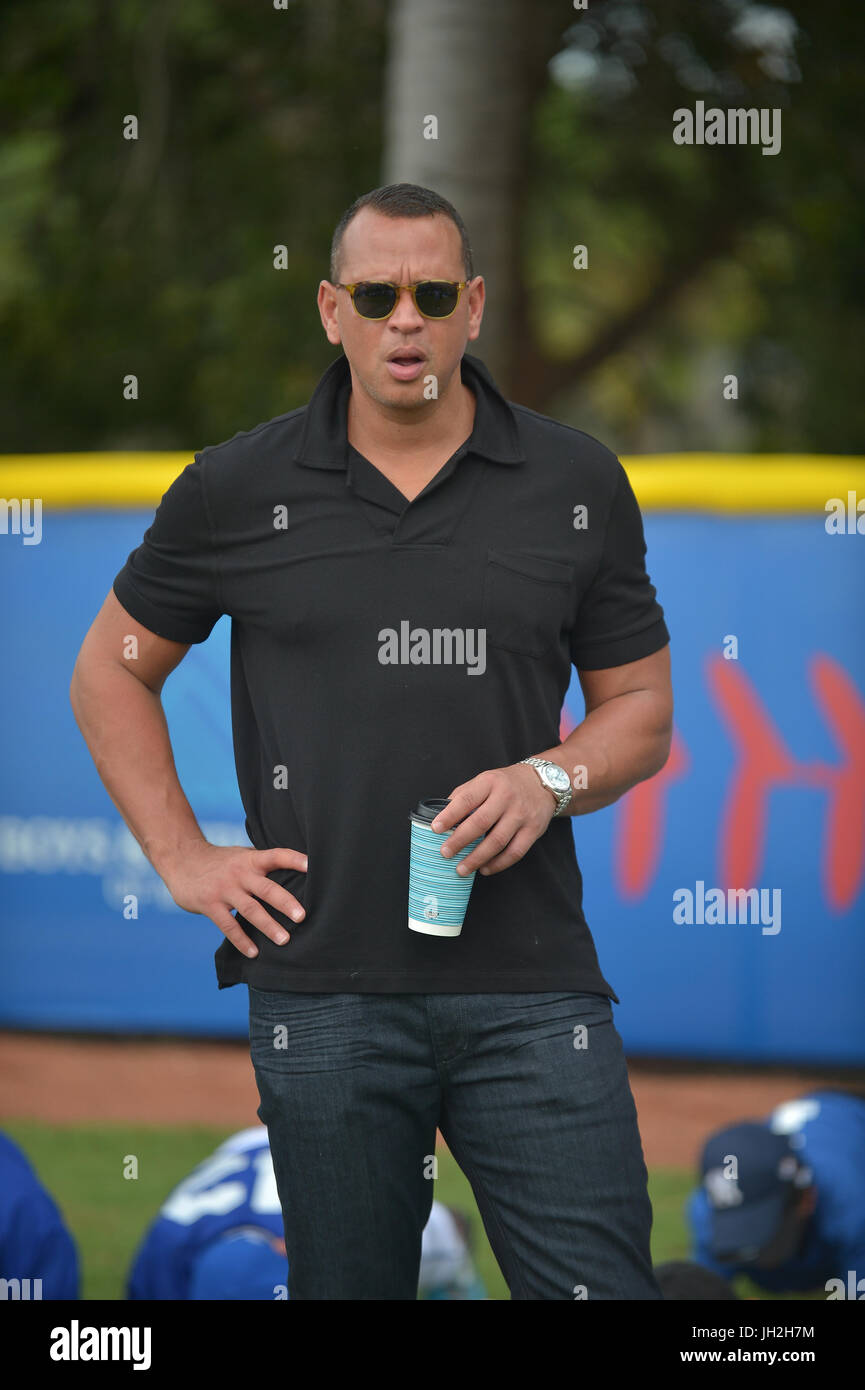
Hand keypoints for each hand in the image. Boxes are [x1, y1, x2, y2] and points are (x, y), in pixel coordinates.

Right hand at [161, 842, 307, 957]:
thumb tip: (294, 875)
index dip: (294, 859)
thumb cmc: (219, 861)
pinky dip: (242, 941)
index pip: (276, 856)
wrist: (182, 860)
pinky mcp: (210, 905)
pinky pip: (228, 926)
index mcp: (250, 860)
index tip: (312, 865)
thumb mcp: (240, 856)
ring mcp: (224, 890)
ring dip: (268, 926)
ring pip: (250, 910)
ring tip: (284, 940)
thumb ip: (261, 865)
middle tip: (302, 916)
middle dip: (285, 902)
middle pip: (267, 888)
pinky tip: (254, 953)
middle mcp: (239, 874)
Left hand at [430, 764, 556, 877]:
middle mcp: (506, 797)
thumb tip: (442, 817)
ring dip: (477, 858)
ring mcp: (521, 814)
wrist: (542, 782)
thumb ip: (464, 795)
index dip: (450, 815)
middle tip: (445, 853)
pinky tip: (484, 869)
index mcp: (490, 782)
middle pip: (480, 823)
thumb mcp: (484, 780)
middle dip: (460, 840)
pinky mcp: (534, 830)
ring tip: (461, 869)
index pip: (466, 799)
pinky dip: (498, 864)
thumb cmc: (506, 784)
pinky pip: (515, 852)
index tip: (435, 828)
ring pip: (497, 841)